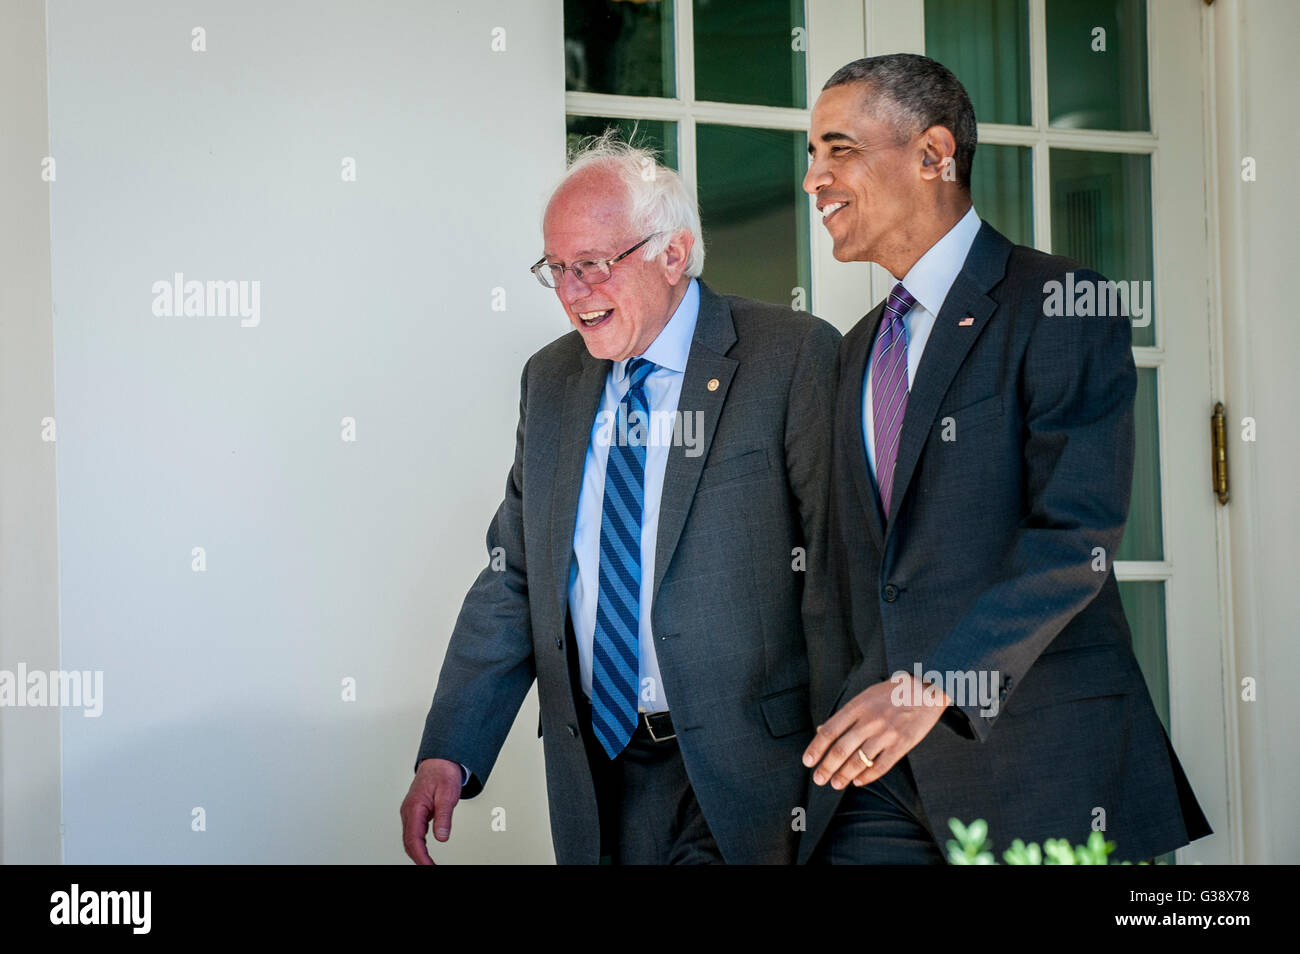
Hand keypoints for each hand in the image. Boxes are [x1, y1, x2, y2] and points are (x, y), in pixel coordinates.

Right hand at [400, 757, 463, 864]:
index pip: (414, 838)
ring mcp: (410, 812)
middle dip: (418, 858)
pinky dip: (418, 845)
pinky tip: (425, 853)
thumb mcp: (448, 795)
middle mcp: (408, 811)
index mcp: (414, 807)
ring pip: (409, 839)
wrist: (439, 762)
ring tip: (429, 864)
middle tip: (431, 868)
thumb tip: (442, 838)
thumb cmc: (443, 774)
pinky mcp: (414, 813)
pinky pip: (413, 833)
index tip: (429, 867)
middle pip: (409, 842)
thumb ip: (444, 817)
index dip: (421, 856)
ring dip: (417, 853)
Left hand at [802, 673, 949, 789]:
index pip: (830, 731)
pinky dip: (867, 777)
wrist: (927, 688)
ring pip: (859, 761)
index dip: (816, 748)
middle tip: (818, 779)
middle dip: (827, 767)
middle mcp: (870, 720)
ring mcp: (886, 733)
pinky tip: (858, 781)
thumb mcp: (865, 696)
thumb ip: (845, 715)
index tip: (807, 762)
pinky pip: (882, 766)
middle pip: (841, 749)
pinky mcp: (903, 744)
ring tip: (835, 784)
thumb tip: (821, 730)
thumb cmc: (892, 692)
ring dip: (844, 776)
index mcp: (857, 706)